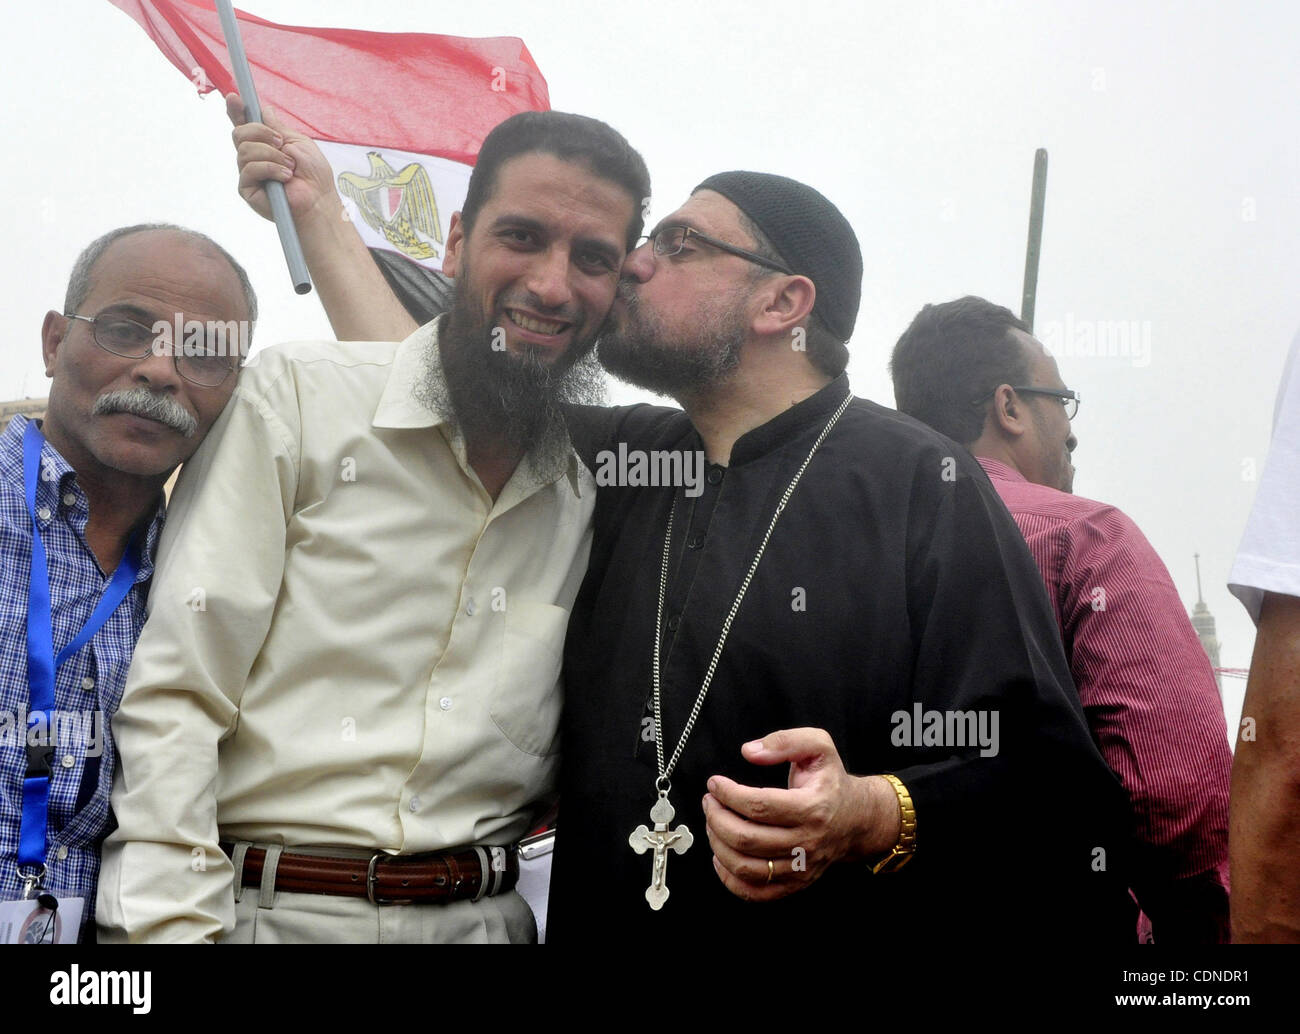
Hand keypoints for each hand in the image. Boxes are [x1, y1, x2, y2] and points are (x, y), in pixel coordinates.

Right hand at [226, 93, 339, 223]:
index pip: (243, 126)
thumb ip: (278, 127)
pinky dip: (270, 168)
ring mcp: (248, 173)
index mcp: (264, 145)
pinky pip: (249, 168)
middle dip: (261, 132)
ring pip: (245, 150)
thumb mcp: (298, 143)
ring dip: (272, 155)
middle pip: (239, 133)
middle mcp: (252, 158)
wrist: (319, 199)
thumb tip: (265, 110)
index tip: (234, 97)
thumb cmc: (313, 175)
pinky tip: (285, 177)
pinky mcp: (247, 189)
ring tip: (290, 167)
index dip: (235, 111)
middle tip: (282, 143)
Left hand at [703, 727, 899, 901]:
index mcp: (813, 808)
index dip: (728, 794)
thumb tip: (749, 751)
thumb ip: (785, 741)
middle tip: (709, 801)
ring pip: (746, 867)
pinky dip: (730, 878)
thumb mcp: (818, 746)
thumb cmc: (830, 781)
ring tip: (712, 823)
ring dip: (718, 845)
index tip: (714, 783)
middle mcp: (807, 842)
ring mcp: (801, 867)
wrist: (856, 818)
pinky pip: (755, 892)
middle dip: (717, 818)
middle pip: (747, 839)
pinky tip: (720, 856)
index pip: (759, 807)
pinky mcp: (795, 883)